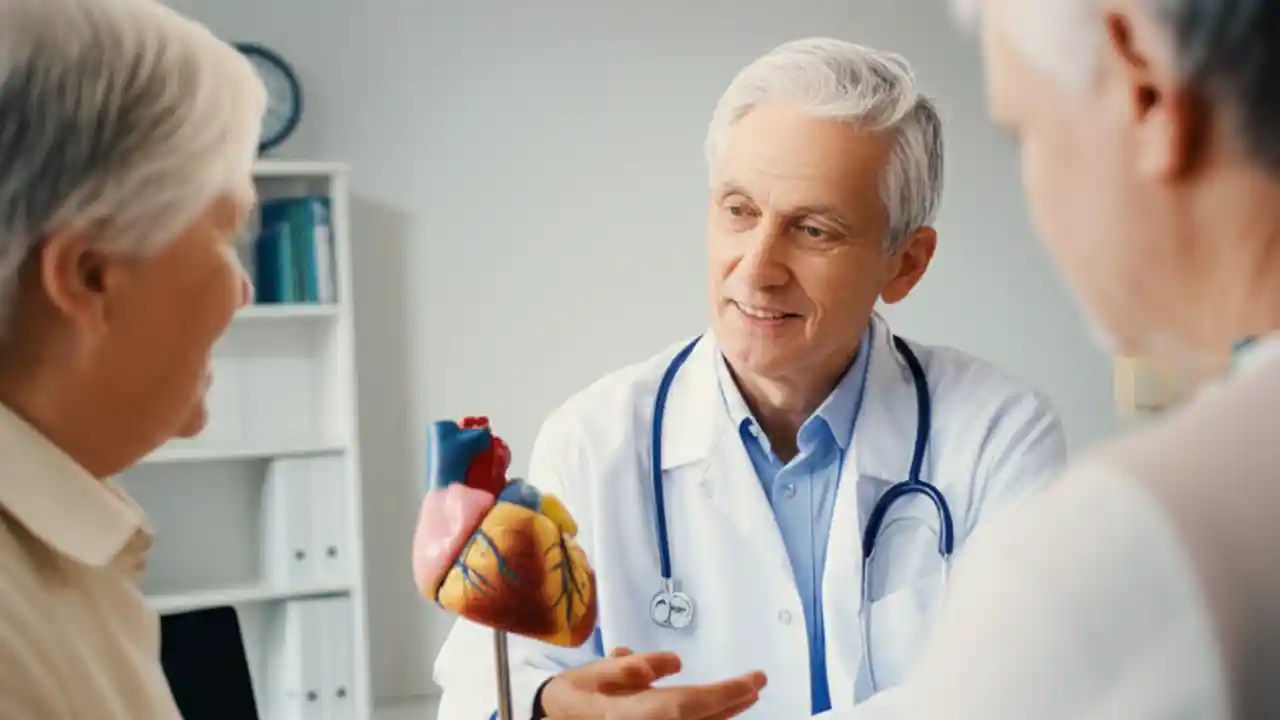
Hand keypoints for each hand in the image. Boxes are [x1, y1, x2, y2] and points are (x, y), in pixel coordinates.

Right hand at [540, 647, 766, 719]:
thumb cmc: (572, 697)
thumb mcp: (592, 674)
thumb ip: (630, 668)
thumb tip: (673, 663)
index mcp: (630, 714)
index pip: (687, 705)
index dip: (722, 695)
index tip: (752, 681)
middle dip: (731, 704)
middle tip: (757, 682)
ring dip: (722, 714)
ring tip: (745, 694)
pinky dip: (705, 719)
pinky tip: (718, 711)